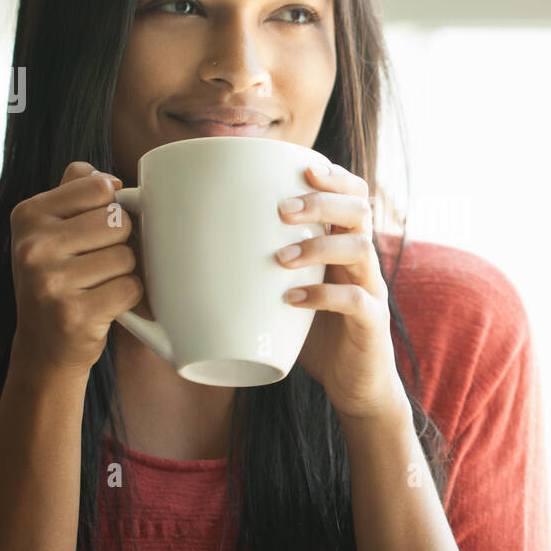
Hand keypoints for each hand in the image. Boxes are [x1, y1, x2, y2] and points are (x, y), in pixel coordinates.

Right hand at [9, 161, 142, 376]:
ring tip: (98, 285)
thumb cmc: (57, 279)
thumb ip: (74, 192)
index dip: (111, 210)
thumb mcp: (50, 230)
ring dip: (123, 273)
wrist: (43, 348)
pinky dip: (128, 298)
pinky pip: (130, 288)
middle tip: (96, 264)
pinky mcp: (74, 314)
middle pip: (118, 222)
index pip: (101, 188)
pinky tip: (105, 305)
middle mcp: (32, 246)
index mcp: (28, 215)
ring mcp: (50, 282)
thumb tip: (105, 176)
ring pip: (126, 256)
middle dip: (120, 243)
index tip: (93, 231)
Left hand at [276, 158, 406, 423]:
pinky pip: (357, 300)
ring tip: (281, 258)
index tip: (303, 166)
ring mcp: (371, 290)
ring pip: (361, 248)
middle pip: (359, 209)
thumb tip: (178, 257)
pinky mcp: (372, 324)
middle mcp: (361, 261)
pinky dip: (323, 297)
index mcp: (343, 245)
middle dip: (322, 201)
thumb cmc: (311, 333)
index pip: (352, 194)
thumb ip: (253, 271)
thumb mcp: (283, 294)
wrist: (354, 384)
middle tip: (281, 209)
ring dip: (319, 246)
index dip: (334, 176)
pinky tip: (292, 301)